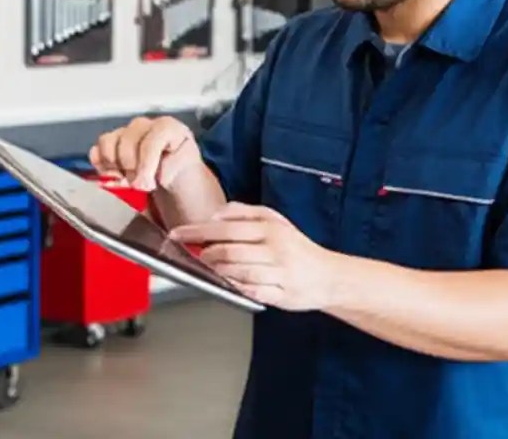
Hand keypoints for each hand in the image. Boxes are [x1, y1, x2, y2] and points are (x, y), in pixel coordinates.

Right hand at [88, 116, 201, 192]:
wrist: (173, 175)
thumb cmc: (179, 171)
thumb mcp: (185, 170)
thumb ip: (174, 168)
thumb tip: (158, 175)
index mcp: (167, 127)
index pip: (151, 140)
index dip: (146, 164)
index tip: (147, 185)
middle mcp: (144, 124)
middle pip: (126, 142)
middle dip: (132, 169)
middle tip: (141, 186)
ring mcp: (125, 131)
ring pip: (108, 143)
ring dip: (116, 168)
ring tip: (129, 179)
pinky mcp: (111, 142)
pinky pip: (96, 150)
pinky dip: (102, 166)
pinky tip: (115, 175)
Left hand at [169, 203, 338, 311]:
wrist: (329, 276)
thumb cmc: (297, 248)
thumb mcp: (274, 220)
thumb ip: (244, 213)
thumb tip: (216, 215)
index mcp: (270, 228)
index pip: (226, 228)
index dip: (198, 232)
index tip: (179, 234)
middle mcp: (275, 249)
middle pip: (229, 251)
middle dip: (206, 254)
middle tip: (197, 254)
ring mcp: (278, 273)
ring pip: (237, 272)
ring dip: (217, 271)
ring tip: (211, 267)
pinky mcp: (281, 294)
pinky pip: (250, 291)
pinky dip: (235, 287)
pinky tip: (229, 282)